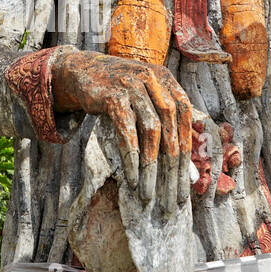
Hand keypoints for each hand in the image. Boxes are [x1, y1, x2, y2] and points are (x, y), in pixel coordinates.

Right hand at [52, 50, 192, 209]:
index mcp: (168, 81)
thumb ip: (167, 128)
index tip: (184, 189)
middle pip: (171, 130)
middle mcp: (155, 80)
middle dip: (173, 170)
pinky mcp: (113, 95)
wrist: (81, 70)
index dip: (188, 156)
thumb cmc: (119, 93)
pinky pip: (127, 132)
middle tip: (170, 200)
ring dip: (152, 167)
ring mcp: (134, 85)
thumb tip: (189, 172)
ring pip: (151, 132)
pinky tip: (131, 178)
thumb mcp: (146, 102)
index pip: (186, 122)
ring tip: (149, 195)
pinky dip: (131, 157)